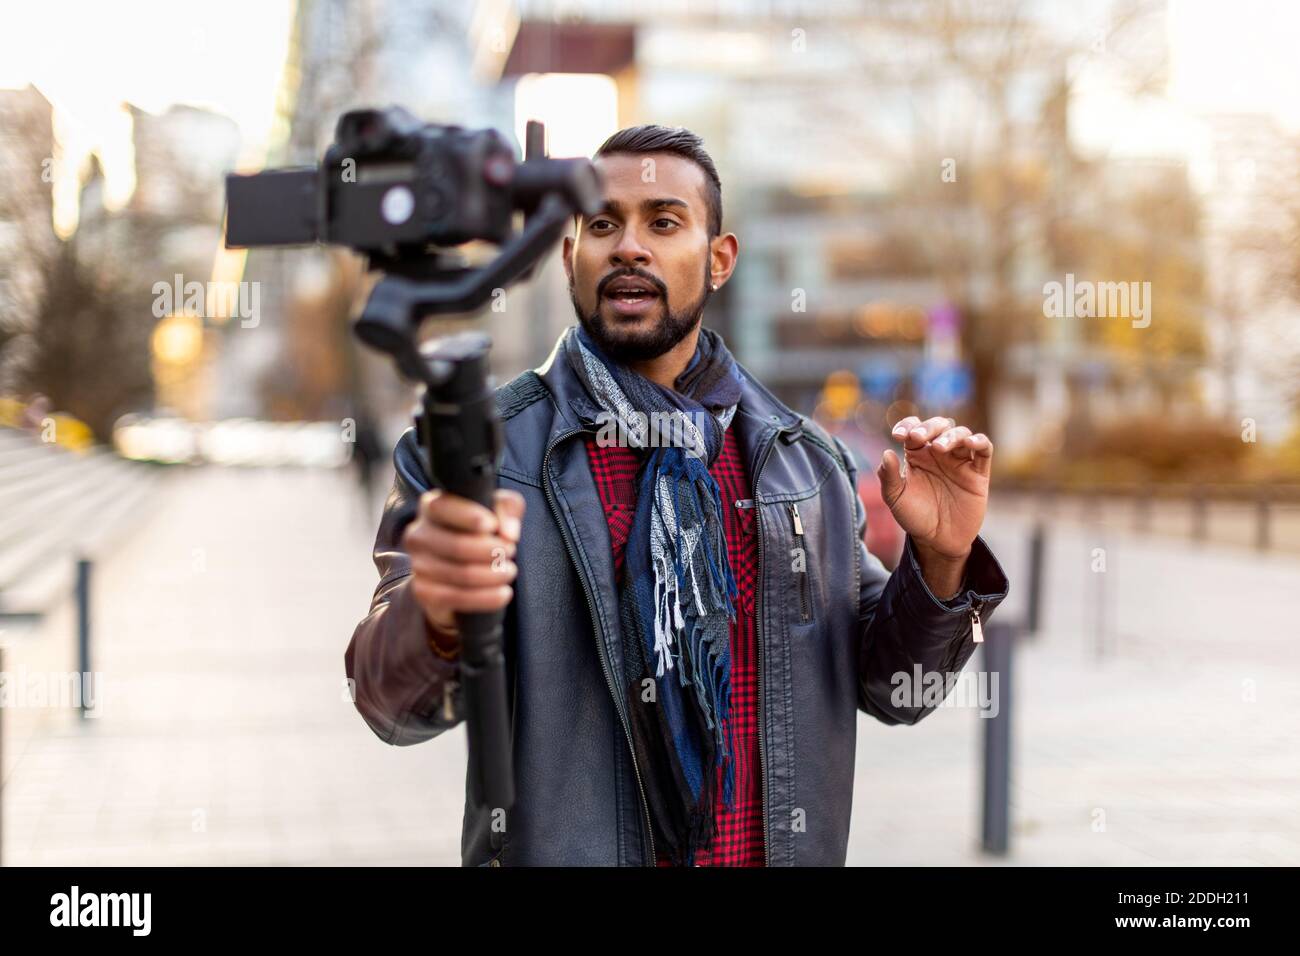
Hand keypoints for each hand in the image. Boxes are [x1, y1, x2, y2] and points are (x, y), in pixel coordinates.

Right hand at [401, 488, 524, 640]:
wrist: (461, 570)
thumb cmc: (480, 530)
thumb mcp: (498, 511)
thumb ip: (507, 508)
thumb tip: (508, 533)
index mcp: (432, 507)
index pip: (443, 507)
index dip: (469, 516)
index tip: (492, 525)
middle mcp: (418, 534)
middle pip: (456, 545)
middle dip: (490, 551)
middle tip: (510, 552)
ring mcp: (418, 565)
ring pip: (460, 574)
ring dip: (492, 575)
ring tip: (509, 571)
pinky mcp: (423, 592)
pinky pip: (455, 598)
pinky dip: (485, 598)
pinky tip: (502, 594)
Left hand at [878, 415, 991, 568]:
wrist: (937, 541)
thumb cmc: (914, 517)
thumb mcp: (895, 498)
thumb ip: (888, 476)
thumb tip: (886, 452)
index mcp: (917, 454)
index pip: (914, 429)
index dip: (907, 425)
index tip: (898, 435)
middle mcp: (939, 454)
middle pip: (939, 426)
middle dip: (928, 427)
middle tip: (918, 437)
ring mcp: (959, 461)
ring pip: (961, 434)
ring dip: (951, 435)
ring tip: (939, 447)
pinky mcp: (978, 473)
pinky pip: (984, 449)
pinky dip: (979, 441)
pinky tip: (969, 443)